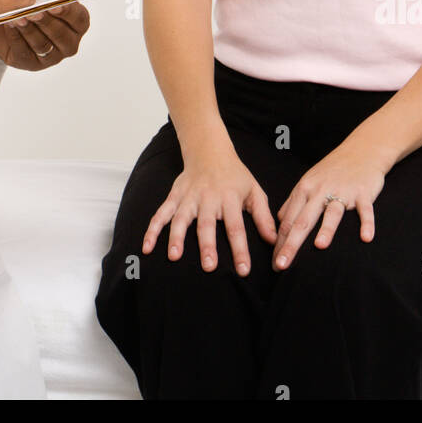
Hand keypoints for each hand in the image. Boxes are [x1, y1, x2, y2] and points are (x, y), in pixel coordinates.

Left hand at [0, 0, 89, 69]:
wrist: (6, 9)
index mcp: (78, 22)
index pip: (79, 19)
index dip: (67, 12)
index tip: (55, 4)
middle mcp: (69, 41)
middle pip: (60, 35)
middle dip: (45, 21)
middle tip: (32, 10)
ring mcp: (51, 55)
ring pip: (42, 45)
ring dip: (29, 29)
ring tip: (18, 16)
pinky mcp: (31, 63)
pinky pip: (25, 52)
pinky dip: (17, 37)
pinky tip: (10, 25)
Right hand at [142, 142, 276, 275]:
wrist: (209, 151)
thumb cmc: (235, 176)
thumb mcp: (254, 192)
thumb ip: (264, 217)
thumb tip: (275, 240)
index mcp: (230, 198)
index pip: (236, 227)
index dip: (240, 249)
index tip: (243, 271)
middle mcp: (208, 198)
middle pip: (207, 224)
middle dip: (207, 245)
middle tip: (208, 266)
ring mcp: (189, 197)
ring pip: (181, 218)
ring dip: (177, 237)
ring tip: (174, 256)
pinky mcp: (174, 196)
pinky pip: (161, 213)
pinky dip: (152, 229)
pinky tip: (147, 247)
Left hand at [272, 138, 386, 270]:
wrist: (361, 150)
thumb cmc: (332, 170)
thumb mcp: (308, 181)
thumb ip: (294, 202)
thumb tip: (279, 223)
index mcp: (304, 189)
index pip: (288, 220)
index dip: (279, 243)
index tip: (274, 264)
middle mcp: (320, 190)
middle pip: (303, 220)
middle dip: (291, 244)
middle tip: (283, 265)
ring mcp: (342, 191)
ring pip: (332, 212)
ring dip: (326, 229)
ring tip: (320, 247)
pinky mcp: (362, 192)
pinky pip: (364, 210)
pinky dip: (366, 223)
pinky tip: (366, 238)